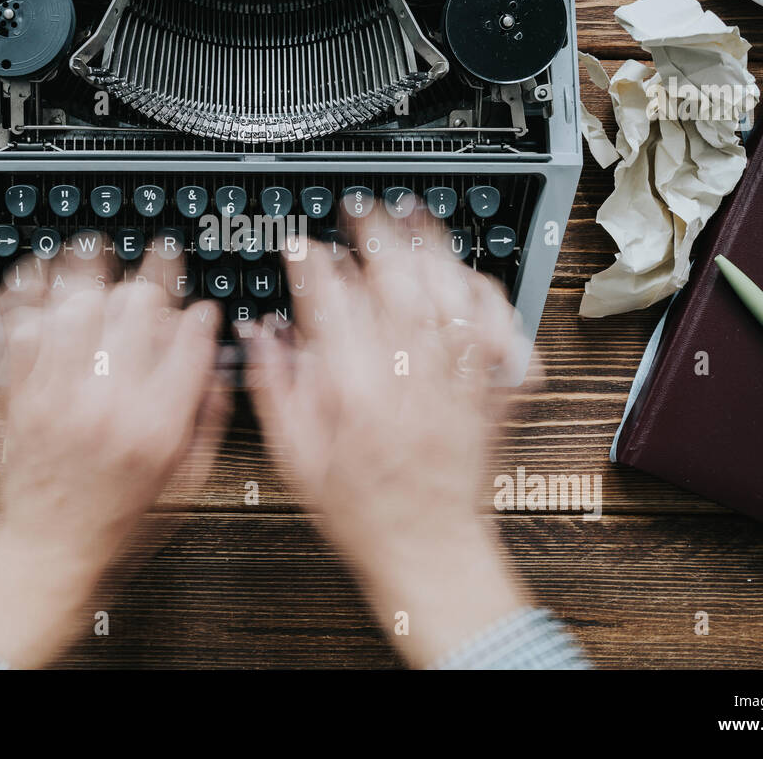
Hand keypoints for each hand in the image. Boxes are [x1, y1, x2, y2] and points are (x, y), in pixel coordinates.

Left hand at [0, 239, 227, 666]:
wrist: (48, 552)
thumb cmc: (117, 522)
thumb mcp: (186, 482)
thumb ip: (206, 418)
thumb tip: (217, 364)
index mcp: (155, 424)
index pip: (188, 338)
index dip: (200, 311)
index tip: (200, 306)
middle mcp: (104, 401)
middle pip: (133, 307)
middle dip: (150, 274)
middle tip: (155, 261)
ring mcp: (52, 394)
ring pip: (69, 303)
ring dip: (83, 268)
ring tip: (92, 249)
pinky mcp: (14, 394)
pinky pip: (11, 329)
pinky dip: (19, 297)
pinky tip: (34, 277)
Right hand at [248, 210, 533, 666]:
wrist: (429, 552)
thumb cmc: (363, 515)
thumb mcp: (297, 460)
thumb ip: (277, 390)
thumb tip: (261, 336)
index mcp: (357, 396)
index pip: (331, 308)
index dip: (312, 267)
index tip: (302, 246)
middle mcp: (411, 383)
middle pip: (397, 288)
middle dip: (377, 238)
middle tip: (362, 210)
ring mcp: (457, 387)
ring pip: (450, 302)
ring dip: (433, 252)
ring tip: (416, 218)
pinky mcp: (492, 398)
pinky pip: (501, 337)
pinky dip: (488, 299)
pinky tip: (468, 278)